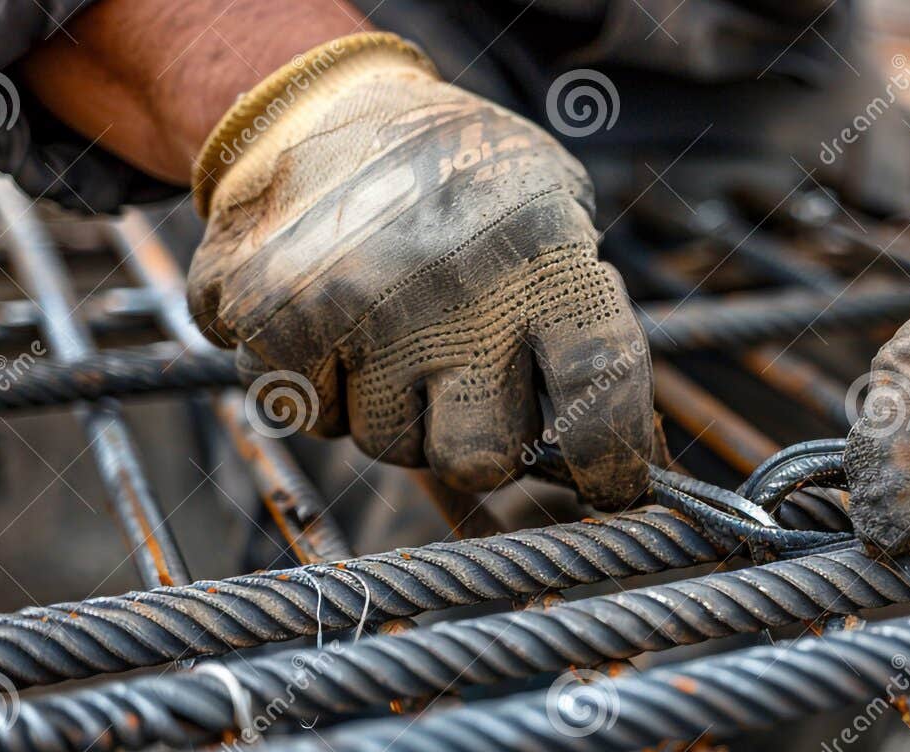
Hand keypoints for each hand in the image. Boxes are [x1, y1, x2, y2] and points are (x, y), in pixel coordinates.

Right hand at [187, 34, 658, 508]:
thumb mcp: (555, 212)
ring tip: (395, 330)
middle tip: (471, 388)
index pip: (600, 389)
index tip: (612, 488)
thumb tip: (635, 455)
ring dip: (396, 410)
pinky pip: (313, 420)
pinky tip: (334, 323)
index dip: (611, 459)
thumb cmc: (461, 184)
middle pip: (479, 458)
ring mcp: (356, 307)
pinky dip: (323, 389)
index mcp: (543, 254)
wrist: (315, 105)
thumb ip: (590, 325)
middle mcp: (452, 287)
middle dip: (480, 442)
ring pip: (389, 445)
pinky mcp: (274, 323)